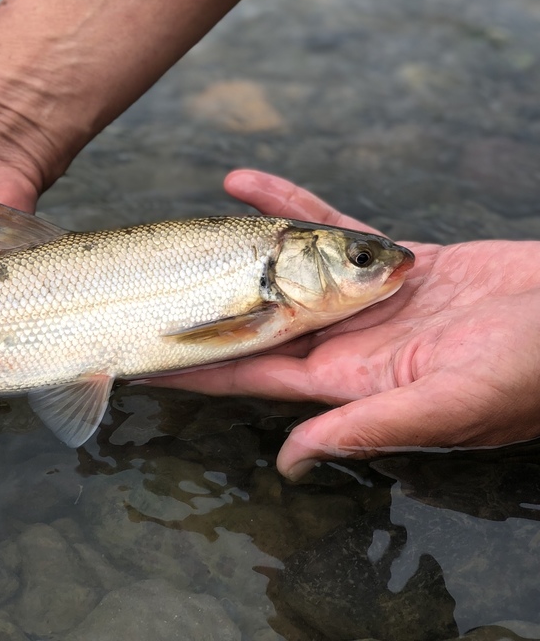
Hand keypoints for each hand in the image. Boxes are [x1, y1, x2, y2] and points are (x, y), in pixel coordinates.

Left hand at [164, 170, 539, 479]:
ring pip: (286, 265)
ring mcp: (367, 299)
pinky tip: (251, 185)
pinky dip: (292, 206)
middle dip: (206, 302)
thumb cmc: (529, 373)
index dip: (201, 367)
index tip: (145, 359)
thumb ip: (363, 428)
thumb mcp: (443, 406)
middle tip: (150, 284)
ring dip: (241, 240)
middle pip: (258, 318)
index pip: (255, 372)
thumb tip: (291, 462)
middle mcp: (348, 342)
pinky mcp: (394, 263)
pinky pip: (331, 227)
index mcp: (350, 381)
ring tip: (199, 213)